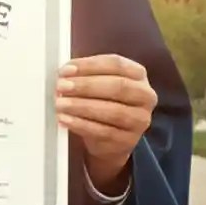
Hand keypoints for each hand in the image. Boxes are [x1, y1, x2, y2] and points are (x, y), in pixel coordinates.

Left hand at [55, 54, 156, 189]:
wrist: (112, 139)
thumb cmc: (104, 102)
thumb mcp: (100, 83)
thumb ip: (85, 74)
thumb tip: (64, 73)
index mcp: (137, 74)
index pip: (116, 64)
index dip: (89, 66)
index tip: (66, 69)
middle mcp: (145, 96)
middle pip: (118, 86)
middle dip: (86, 86)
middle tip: (61, 86)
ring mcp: (140, 120)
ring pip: (113, 111)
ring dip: (82, 106)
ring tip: (60, 104)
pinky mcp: (128, 140)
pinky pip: (104, 132)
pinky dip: (81, 125)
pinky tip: (65, 119)